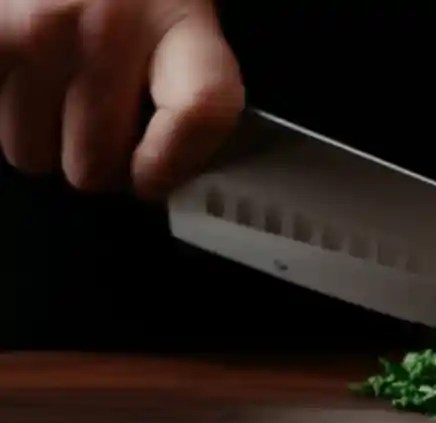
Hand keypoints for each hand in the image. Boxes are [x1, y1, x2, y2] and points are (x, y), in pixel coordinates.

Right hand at [0, 0, 243, 197]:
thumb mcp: (180, 6)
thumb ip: (188, 79)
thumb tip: (173, 165)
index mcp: (178, 16)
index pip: (201, 111)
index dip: (174, 165)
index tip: (154, 178)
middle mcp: (106, 23)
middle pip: (97, 162)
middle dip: (98, 164)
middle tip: (100, 135)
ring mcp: (34, 28)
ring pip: (31, 153)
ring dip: (43, 138)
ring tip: (56, 92)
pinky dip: (6, 107)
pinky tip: (25, 80)